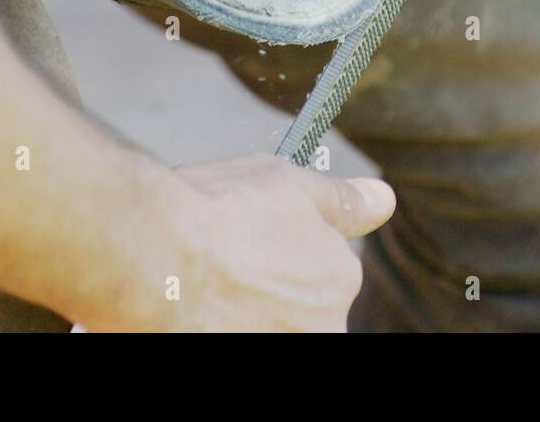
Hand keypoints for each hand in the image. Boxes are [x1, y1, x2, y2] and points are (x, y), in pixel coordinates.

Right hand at [166, 154, 394, 331]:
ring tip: (202, 291)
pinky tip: (196, 312)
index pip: (319, 279)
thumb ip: (342, 200)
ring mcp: (282, 345)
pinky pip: (233, 334)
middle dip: (264, 296)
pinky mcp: (226, 356)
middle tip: (222, 269)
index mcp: (340, 280)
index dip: (279, 261)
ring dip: (241, 315)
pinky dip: (217, 325)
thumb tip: (385, 199)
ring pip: (265, 325)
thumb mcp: (290, 184)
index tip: (247, 249)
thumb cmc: (220, 211)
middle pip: (296, 312)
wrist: (155, 253)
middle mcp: (323, 325)